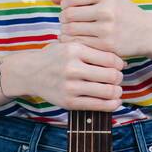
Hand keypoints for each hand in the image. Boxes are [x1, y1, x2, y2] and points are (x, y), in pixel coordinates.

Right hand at [10, 41, 124, 112]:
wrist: (30, 73)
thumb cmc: (55, 58)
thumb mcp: (70, 45)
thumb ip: (92, 50)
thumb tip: (122, 62)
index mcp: (75, 50)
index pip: (110, 58)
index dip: (119, 64)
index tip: (119, 66)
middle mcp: (72, 68)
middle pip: (111, 75)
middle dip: (119, 78)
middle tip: (118, 78)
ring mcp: (70, 86)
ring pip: (107, 92)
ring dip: (117, 92)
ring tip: (116, 90)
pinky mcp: (68, 102)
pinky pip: (97, 106)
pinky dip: (111, 105)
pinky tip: (114, 101)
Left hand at [52, 0, 151, 59]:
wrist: (147, 33)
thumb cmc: (123, 12)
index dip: (64, 5)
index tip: (68, 9)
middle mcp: (106, 10)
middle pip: (68, 15)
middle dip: (63, 19)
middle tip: (68, 22)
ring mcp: (106, 29)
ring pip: (70, 31)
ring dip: (66, 32)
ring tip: (71, 31)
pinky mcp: (107, 45)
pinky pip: (79, 44)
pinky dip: (73, 43)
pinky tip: (77, 41)